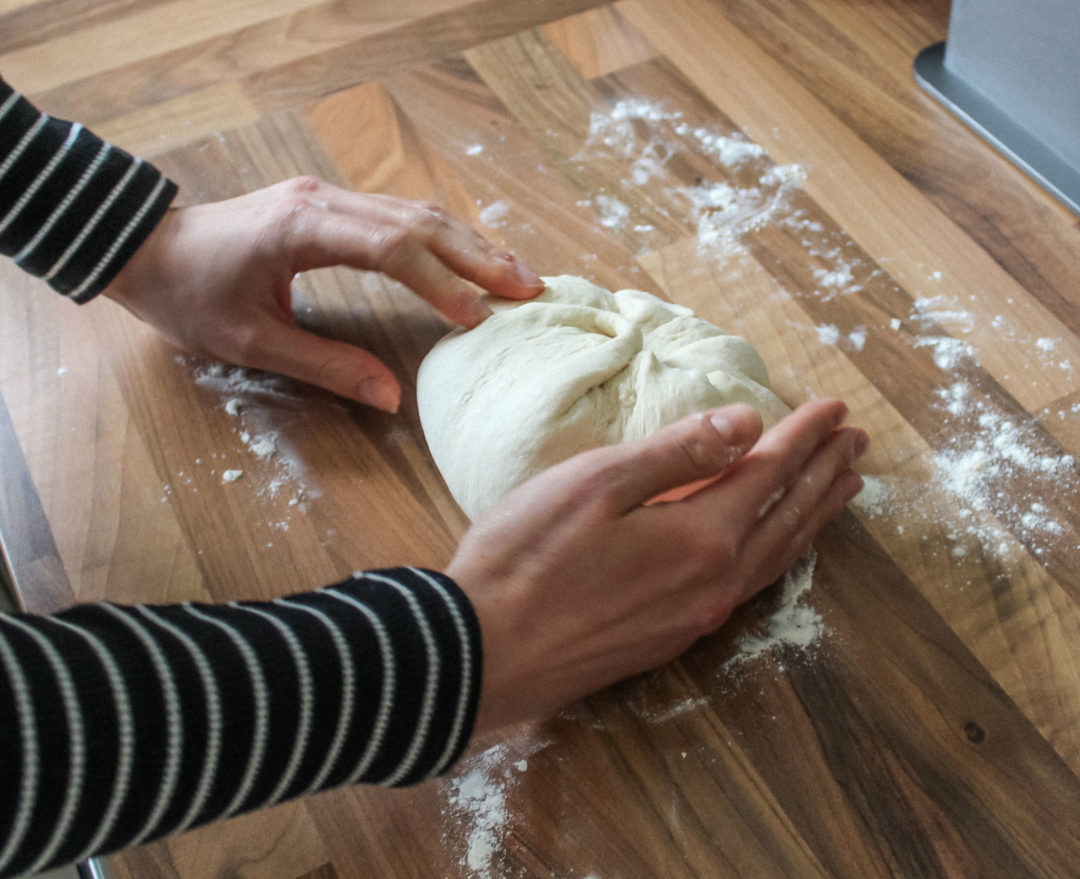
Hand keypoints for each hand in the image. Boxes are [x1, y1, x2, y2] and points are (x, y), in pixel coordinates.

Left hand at [104, 177, 544, 411]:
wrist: (146, 248)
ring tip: (516, 273)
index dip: (442, 282)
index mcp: (304, 227)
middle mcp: (323, 200)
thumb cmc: (189, 296)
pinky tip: (470, 257)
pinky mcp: (329, 204)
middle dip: (478, 255)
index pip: (393, 248)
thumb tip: (392, 398)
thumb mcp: (251, 342)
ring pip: (415, 211)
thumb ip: (325, 366)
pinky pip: (399, 215)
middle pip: (419, 220)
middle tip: (530, 287)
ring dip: (469, 242)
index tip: (480, 317)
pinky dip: (442, 238)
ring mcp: (328, 196)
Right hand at [448, 398, 867, 732]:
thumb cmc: (527, 558)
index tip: (834, 408)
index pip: (769, 474)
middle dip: (824, 475)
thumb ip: (676, 453)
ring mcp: (693, 617)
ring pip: (773, 559)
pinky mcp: (668, 638)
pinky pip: (747, 586)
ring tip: (840, 491)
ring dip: (811, 518)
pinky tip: (772, 549)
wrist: (484, 654)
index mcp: (701, 537)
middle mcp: (713, 583)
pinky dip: (776, 554)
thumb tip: (747, 424)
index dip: (803, 436)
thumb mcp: (595, 484)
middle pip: (786, 519)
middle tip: (856, 444)